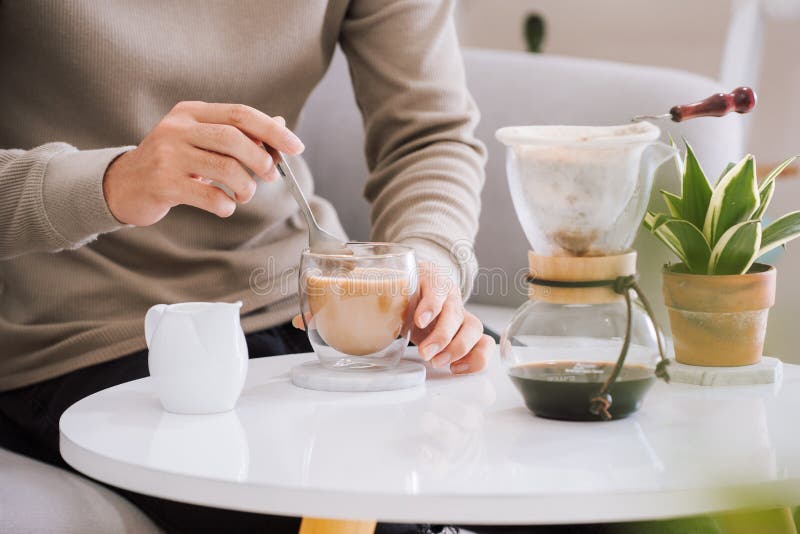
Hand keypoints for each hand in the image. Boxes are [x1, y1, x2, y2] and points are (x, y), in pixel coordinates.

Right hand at [103, 101, 303, 225]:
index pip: (240, 114)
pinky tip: (225, 206)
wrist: (123, 185)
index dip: (272, 131)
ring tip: (244, 195)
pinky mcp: (162, 183)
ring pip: (224, 167)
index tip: (297, 147)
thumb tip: (279, 127)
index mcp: (191, 113)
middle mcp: (177, 128)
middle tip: (270, 176)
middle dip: (261, 160)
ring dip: (246, 187)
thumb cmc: (172, 164)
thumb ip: (238, 134)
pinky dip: (226, 205)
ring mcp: (167, 155)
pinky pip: (208, 195)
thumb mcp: (201, 141)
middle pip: (234, 138)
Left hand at [290, 262, 493, 374]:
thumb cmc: (396, 287)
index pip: (436, 287)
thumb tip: (303, 320)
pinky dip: (476, 358)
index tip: (417, 320)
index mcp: (426, 280)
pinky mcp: (466, 332)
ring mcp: (460, 314)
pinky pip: (483, 345)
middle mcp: (448, 297)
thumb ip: (341, 303)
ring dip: (458, 349)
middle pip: (458, 313)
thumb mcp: (374, 288)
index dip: (430, 303)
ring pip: (473, 329)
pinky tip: (458, 370)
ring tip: (438, 364)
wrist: (424, 278)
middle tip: (425, 354)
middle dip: (443, 336)